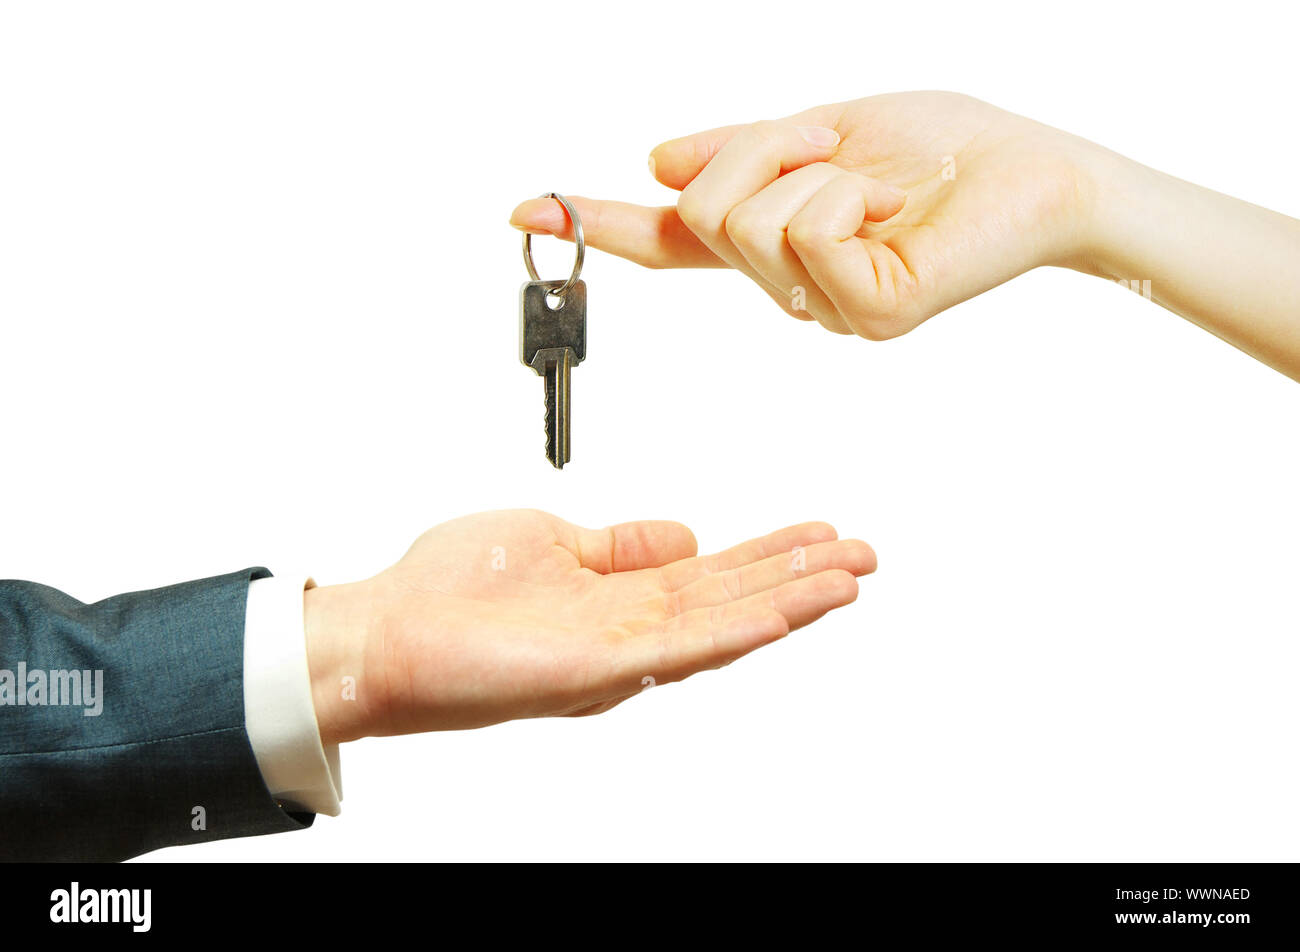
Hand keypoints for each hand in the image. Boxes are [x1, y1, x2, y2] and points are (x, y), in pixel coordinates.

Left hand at [303, 510, 875, 742]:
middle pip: (732, 599)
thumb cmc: (451, 590)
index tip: (822, 532)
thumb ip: (622, 543)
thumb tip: (687, 533)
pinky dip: (734, 630)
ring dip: (787, 603)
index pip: (715, 573)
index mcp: (622, 596)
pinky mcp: (593, 669)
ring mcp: (616, 654)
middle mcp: (629, 630)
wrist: (385, 630)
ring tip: (845, 581)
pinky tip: (779, 614)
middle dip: (800, 577)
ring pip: (721, 625)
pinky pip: (675, 649)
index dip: (771, 554)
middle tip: (864, 555)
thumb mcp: (553, 539)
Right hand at [510, 91, 1106, 339]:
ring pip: (750, 222)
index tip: (525, 207)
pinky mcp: (869, 312)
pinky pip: (809, 234)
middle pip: (705, 211)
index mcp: (776, 244)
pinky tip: (893, 209)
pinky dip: (845, 193)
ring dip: (812, 167)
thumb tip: (657, 162)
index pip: (670, 242)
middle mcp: (791, 288)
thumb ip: (738, 152)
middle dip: (762, 149)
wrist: (1038, 172)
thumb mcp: (822, 131)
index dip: (596, 221)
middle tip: (831, 142)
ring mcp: (828, 310)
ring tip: (877, 180)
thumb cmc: (945, 150)